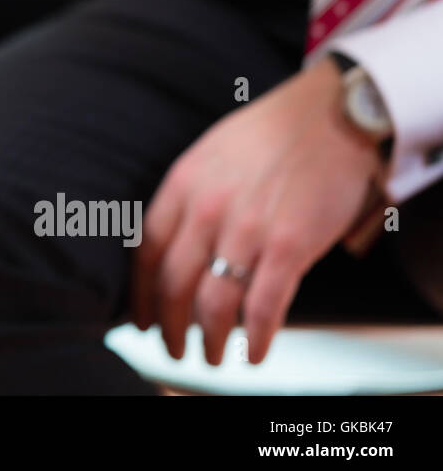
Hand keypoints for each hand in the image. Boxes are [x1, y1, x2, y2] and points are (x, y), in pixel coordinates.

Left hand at [131, 57, 383, 364]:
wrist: (331, 115)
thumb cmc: (270, 134)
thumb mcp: (209, 155)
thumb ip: (188, 197)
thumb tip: (169, 243)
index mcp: (182, 185)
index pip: (146, 251)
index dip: (141, 293)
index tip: (141, 319)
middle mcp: (208, 210)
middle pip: (173, 284)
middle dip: (170, 326)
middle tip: (174, 348)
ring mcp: (248, 229)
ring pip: (214, 303)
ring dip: (210, 339)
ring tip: (213, 356)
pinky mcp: (290, 245)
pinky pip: (264, 305)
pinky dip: (256, 337)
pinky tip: (254, 353)